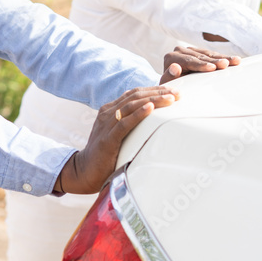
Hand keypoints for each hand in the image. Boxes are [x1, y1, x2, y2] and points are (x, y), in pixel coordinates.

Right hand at [54, 86, 178, 193]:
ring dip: (153, 100)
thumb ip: (130, 124)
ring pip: (132, 106)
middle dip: (158, 92)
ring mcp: (106, 124)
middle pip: (135, 96)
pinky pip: (124, 123)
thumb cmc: (105, 154)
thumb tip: (154, 120)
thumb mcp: (118, 133)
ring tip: (170, 98)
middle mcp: (108, 113)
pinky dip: (138, 114)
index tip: (173, 90)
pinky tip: (150, 109)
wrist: (84, 171)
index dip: (154, 89)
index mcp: (111, 109)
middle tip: (177, 92)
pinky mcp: (107, 139)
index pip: (135, 93)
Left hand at [160, 45, 239, 83]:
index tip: (213, 68)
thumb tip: (175, 68)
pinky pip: (212, 54)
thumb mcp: (170, 85)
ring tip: (235, 61)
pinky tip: (234, 60)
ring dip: (223, 58)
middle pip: (200, 57)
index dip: (201, 65)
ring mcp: (189, 50)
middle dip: (215, 61)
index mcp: (171, 58)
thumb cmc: (172, 87)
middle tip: (227, 64)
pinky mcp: (198, 51)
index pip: (189, 61)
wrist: (174, 85)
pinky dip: (223, 58)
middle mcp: (179, 51)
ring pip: (208, 54)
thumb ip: (170, 77)